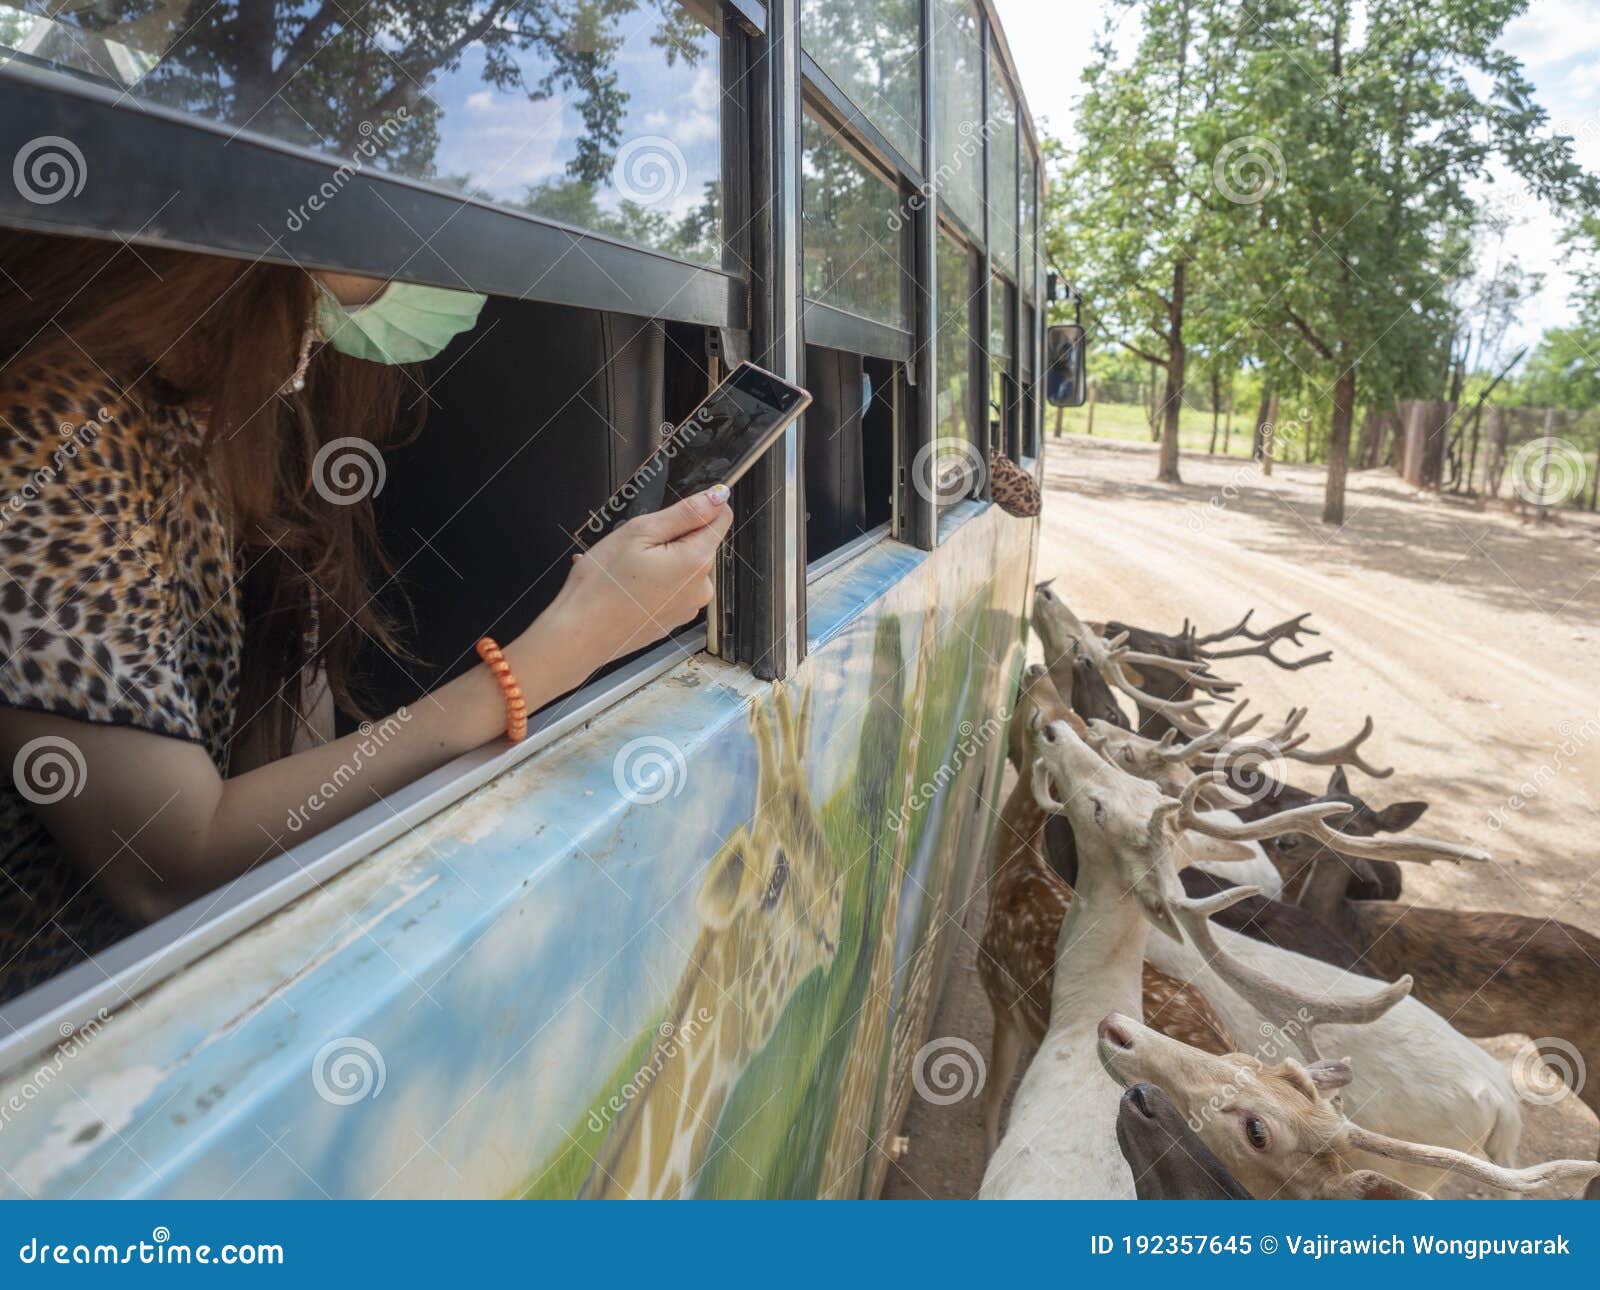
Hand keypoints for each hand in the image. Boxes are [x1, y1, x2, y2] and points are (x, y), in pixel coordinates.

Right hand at [536, 485, 732, 669]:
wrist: (581, 634)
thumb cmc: (602, 587)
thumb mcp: (639, 533)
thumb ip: (685, 513)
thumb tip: (717, 497)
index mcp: (696, 562)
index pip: (721, 518)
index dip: (699, 507)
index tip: (672, 512)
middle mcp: (700, 588)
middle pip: (700, 543)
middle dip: (672, 536)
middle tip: (636, 546)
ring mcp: (688, 607)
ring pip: (683, 565)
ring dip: (661, 559)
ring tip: (627, 569)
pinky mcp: (673, 618)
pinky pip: (671, 588)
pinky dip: (653, 581)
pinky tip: (628, 586)